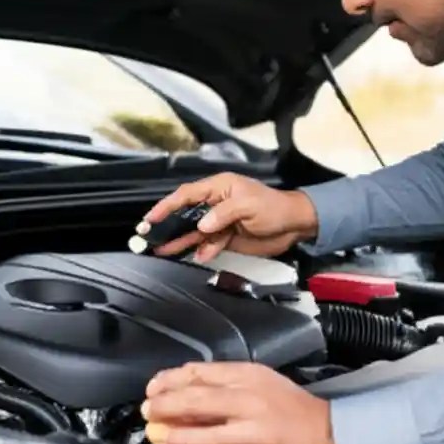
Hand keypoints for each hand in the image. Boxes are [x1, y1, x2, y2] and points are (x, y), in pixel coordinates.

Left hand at [140, 362, 344, 443]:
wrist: (331, 437)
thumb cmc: (294, 414)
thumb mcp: (261, 390)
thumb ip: (226, 392)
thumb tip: (185, 403)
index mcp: (248, 373)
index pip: (201, 371)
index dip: (172, 378)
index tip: (153, 386)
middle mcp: (249, 389)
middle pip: (197, 389)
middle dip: (166, 398)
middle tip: (147, 407)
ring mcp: (252, 416)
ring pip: (202, 413)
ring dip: (171, 420)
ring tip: (152, 427)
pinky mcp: (256, 442)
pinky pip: (214, 440)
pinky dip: (187, 440)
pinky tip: (171, 442)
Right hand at [141, 173, 318, 261]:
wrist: (295, 226)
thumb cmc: (273, 208)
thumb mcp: (248, 205)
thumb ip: (223, 214)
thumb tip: (202, 226)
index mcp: (219, 188)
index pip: (186, 194)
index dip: (167, 205)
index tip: (151, 217)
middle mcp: (215, 203)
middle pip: (185, 213)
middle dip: (167, 225)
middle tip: (148, 236)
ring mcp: (220, 221)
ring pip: (194, 231)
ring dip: (180, 240)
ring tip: (162, 250)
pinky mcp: (226, 237)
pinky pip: (209, 244)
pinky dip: (202, 250)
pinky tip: (197, 256)